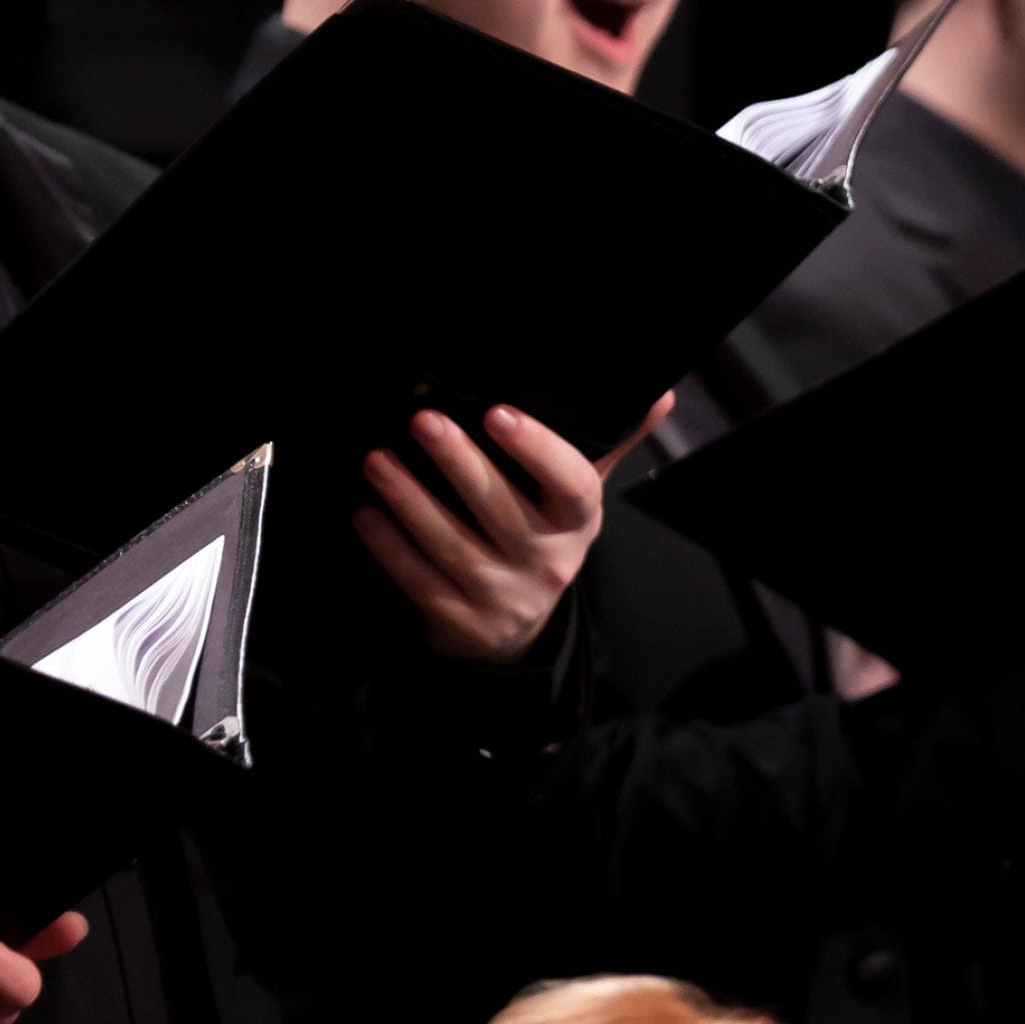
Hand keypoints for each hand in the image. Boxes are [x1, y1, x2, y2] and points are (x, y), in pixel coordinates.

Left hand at [357, 393, 667, 661]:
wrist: (517, 629)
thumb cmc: (543, 540)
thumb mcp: (576, 498)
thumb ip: (607, 445)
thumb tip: (659, 394)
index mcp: (577, 525)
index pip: (572, 485)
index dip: (538, 450)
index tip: (499, 413)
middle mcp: (548, 563)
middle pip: (503, 510)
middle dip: (459, 463)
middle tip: (422, 420)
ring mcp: (504, 596)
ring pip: (453, 545)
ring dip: (410, 500)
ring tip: (376, 460)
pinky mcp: (462, 622)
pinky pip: (420, 581)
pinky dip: (390, 547)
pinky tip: (366, 513)